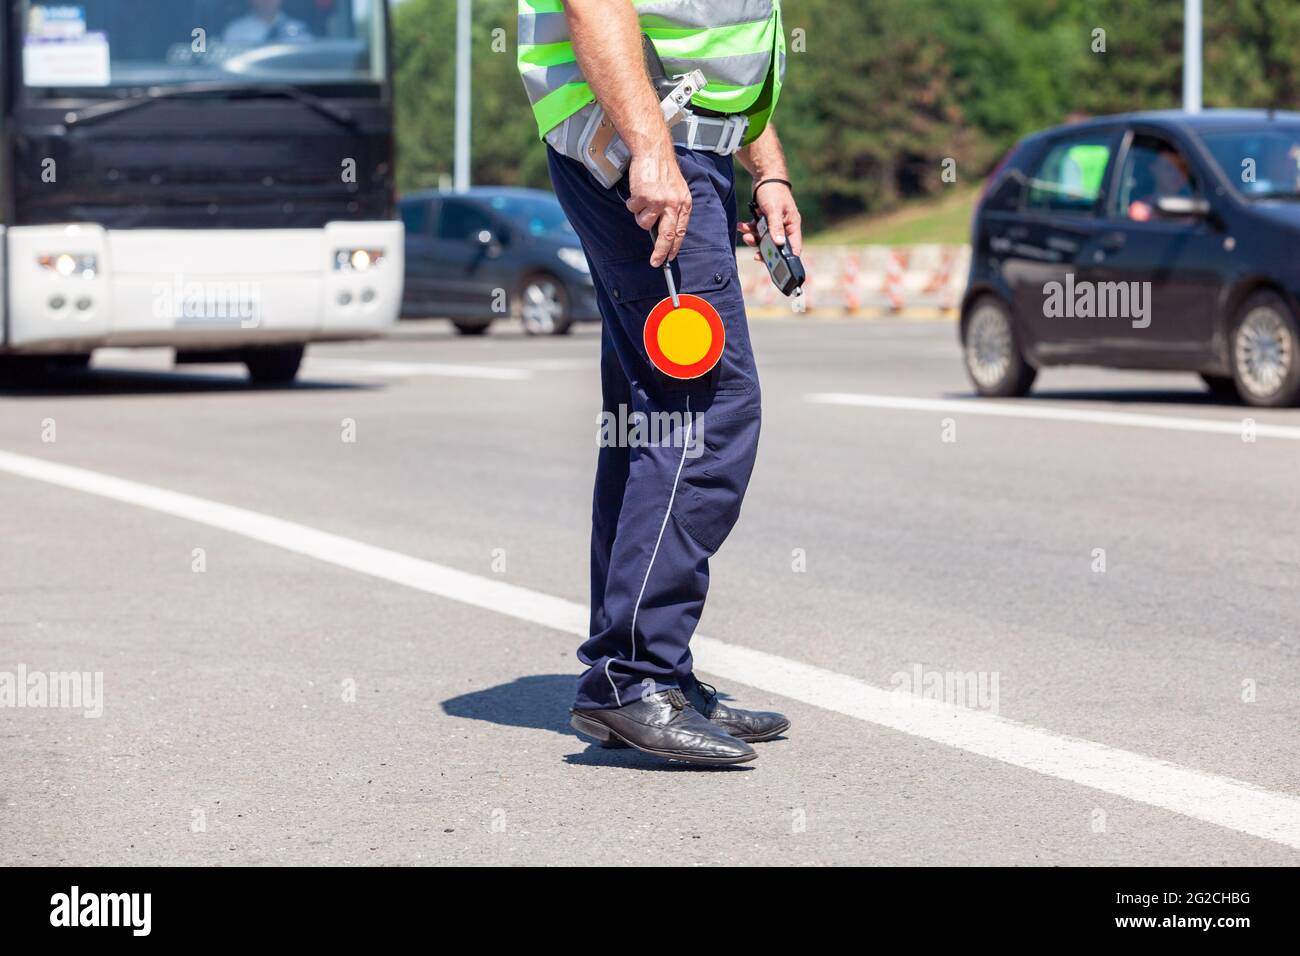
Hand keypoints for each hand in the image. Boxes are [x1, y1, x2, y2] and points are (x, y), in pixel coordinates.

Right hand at [625, 144, 691, 265]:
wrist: (654, 152)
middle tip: (655, 262)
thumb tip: (664, 232)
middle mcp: (673, 204)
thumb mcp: (677, 190)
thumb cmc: (663, 170)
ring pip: (644, 223)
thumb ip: (674, 209)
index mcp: (684, 204)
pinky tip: (637, 191)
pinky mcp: (644, 197)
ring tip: (643, 201)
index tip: (669, 258)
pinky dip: (632, 202)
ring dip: (640, 215)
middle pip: (667, 236)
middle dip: (660, 252)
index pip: (680, 232)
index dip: (674, 247)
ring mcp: (658, 201)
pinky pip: (633, 209)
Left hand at [738, 181, 801, 260]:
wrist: (764, 176)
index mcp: (792, 225)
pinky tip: (741, 225)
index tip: (778, 267)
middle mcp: (785, 227)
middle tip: (755, 254)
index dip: (787, 259)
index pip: (794, 248)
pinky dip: (749, 229)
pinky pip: (757, 230)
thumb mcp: (773, 209)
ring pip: (764, 239)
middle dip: (764, 250)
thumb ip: (775, 227)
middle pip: (776, 246)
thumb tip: (779, 244)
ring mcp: (774, 224)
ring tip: (746, 234)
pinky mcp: (765, 220)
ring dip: (754, 238)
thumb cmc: (773, 191)